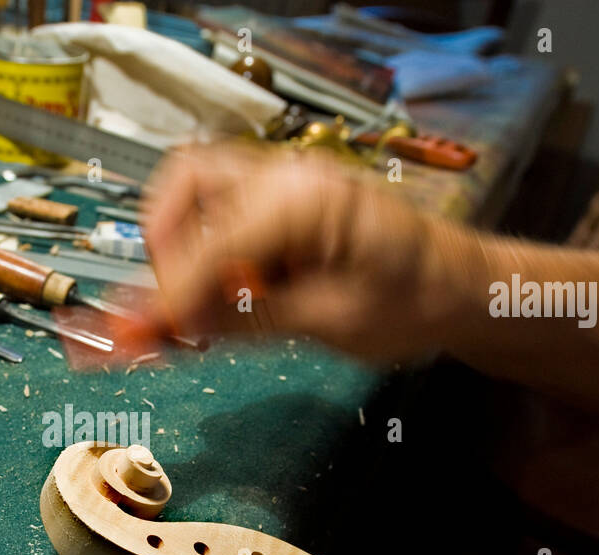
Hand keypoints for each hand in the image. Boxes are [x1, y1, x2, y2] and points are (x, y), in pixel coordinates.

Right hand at [140, 145, 478, 360]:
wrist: (462, 287)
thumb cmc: (414, 303)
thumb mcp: (330, 322)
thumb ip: (242, 320)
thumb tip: (167, 329)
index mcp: (307, 199)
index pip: (211, 243)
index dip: (169, 294)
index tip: (135, 337)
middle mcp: (288, 173)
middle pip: (184, 185)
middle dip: (165, 252)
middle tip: (174, 312)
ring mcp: (283, 179)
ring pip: (192, 192)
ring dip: (181, 248)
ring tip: (202, 307)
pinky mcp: (280, 198)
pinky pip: (218, 211)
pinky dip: (204, 251)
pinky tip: (228, 297)